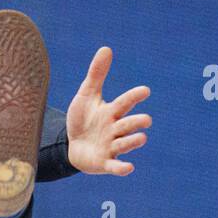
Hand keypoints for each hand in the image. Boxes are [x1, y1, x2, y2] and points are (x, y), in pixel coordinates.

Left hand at [65, 47, 150, 174]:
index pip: (124, 103)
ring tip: (141, 137)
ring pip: (125, 144)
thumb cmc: (82, 119)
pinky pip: (115, 166)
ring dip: (133, 141)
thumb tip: (106, 48)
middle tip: (146, 120)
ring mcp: (111, 147)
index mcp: (112, 112)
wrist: (71, 145)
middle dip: (137, 122)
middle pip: (129, 125)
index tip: (145, 90)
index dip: (133, 97)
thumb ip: (97, 74)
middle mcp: (115, 130)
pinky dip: (121, 168)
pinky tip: (128, 168)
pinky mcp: (104, 163)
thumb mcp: (86, 96)